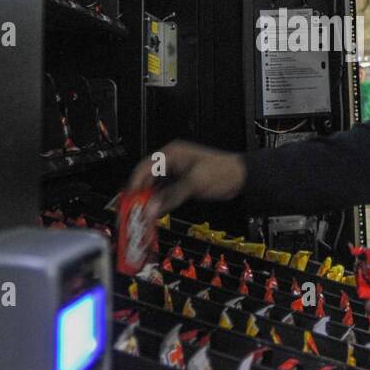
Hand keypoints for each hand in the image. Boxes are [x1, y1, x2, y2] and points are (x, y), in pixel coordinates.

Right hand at [124, 140, 246, 218]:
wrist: (241, 178)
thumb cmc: (223, 171)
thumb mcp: (194, 183)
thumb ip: (171, 196)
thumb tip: (152, 208)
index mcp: (171, 154)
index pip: (144, 167)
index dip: (134, 184)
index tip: (128, 199)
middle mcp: (171, 162)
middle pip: (146, 179)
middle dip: (139, 195)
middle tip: (131, 211)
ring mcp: (176, 173)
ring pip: (154, 188)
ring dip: (148, 201)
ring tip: (141, 215)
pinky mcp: (181, 184)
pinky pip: (164, 194)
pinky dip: (158, 203)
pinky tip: (154, 213)